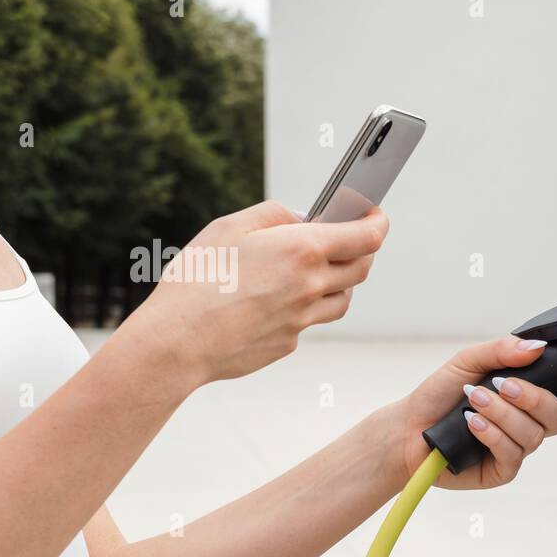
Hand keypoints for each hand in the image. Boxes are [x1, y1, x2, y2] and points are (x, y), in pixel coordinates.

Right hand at [122, 200, 387, 386]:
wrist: (178, 340)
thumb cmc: (198, 278)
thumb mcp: (230, 226)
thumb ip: (274, 215)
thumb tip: (304, 218)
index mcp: (302, 250)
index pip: (366, 236)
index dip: (378, 222)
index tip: (377, 214)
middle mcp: (312, 286)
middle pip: (361, 268)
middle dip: (361, 250)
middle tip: (347, 238)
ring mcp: (304, 318)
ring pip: (342, 298)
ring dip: (338, 281)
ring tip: (314, 269)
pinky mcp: (290, 342)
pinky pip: (311, 320)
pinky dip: (306, 306)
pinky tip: (278, 299)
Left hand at [397, 336, 556, 488]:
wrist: (408, 430)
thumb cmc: (439, 396)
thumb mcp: (469, 361)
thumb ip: (503, 351)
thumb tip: (536, 347)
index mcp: (530, 395)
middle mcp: (529, 423)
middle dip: (535, 398)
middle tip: (504, 386)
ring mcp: (518, 448)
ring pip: (535, 434)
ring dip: (504, 414)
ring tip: (474, 402)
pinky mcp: (503, 470)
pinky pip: (513, 454)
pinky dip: (493, 434)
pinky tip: (473, 424)